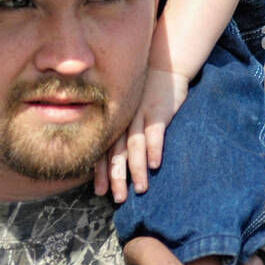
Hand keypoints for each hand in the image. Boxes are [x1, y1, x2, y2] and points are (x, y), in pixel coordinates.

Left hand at [93, 67, 188, 201]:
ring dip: (136, 168)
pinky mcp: (159, 110)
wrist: (163, 66)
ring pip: (136, 146)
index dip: (100, 172)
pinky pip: (155, 131)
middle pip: (117, 153)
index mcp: (115, 123)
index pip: (104, 150)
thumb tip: (115, 161)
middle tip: (119, 199)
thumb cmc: (145, 94)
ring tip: (140, 188)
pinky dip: (154, 147)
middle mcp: (124, 121)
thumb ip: (121, 132)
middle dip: (117, 177)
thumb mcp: (128, 111)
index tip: (100, 192)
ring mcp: (141, 115)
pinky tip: (155, 164)